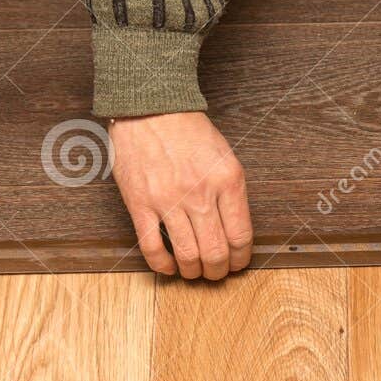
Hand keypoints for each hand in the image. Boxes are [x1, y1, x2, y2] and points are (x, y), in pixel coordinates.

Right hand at [108, 111, 251, 279]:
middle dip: (218, 271)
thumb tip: (236, 232)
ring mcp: (168, 200)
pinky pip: (152, 247)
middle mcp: (200, 193)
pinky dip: (162, 265)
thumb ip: (232, 193)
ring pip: (186, 255)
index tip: (237, 264)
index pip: (241, 236)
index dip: (240, 259)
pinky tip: (168, 267)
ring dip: (193, 271)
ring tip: (193, 271)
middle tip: (216, 273)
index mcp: (227, 181)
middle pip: (216, 252)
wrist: (150, 108)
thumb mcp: (225, 157)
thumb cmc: (188, 131)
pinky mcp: (140, 204)